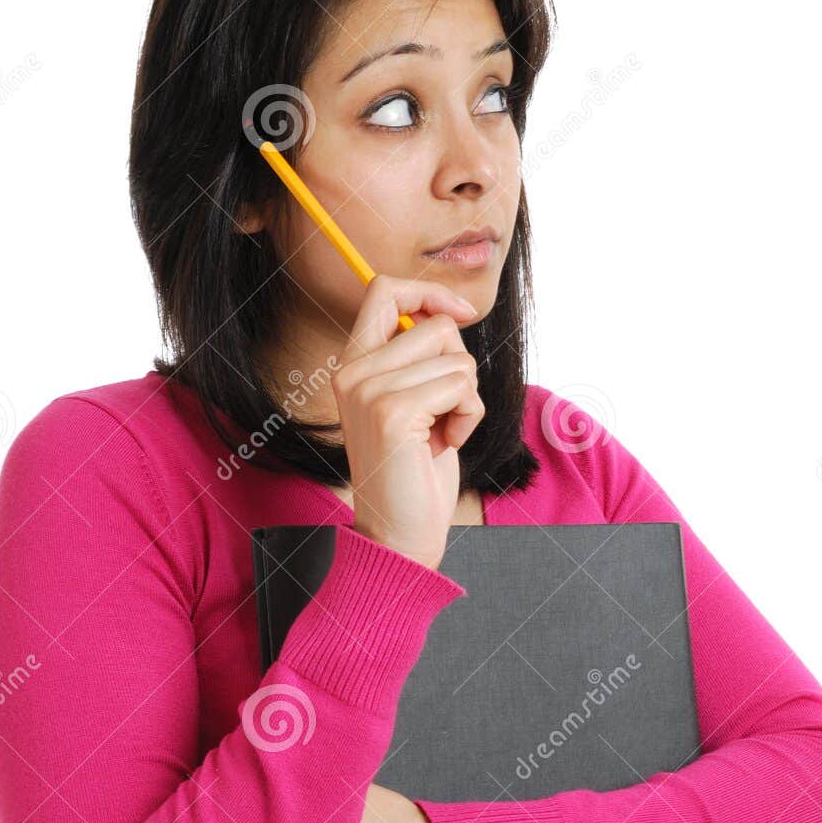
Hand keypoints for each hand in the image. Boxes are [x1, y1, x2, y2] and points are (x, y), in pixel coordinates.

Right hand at [333, 274, 484, 571]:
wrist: (397, 533)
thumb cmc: (414, 470)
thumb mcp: (414, 402)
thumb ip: (419, 358)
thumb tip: (448, 312)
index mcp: (353, 364)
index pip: (385, 289)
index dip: (431, 291)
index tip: (462, 313)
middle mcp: (353, 372)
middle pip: (436, 325)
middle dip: (459, 368)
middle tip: (440, 413)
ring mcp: (368, 390)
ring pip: (457, 359)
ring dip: (466, 399)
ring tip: (440, 434)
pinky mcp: (392, 412)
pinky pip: (461, 387)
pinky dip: (468, 417)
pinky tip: (444, 445)